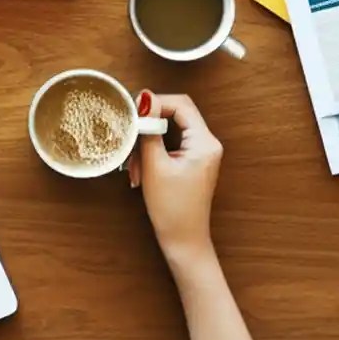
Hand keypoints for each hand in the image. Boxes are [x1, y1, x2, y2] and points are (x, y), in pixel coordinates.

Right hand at [127, 92, 222, 269]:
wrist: (183, 240)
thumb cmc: (171, 208)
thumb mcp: (154, 165)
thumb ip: (149, 130)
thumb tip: (144, 99)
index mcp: (204, 142)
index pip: (181, 105)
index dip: (155, 102)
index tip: (133, 111)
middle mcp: (208, 143)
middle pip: (176, 115)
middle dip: (149, 125)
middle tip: (130, 137)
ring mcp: (202, 153)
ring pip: (170, 131)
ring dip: (148, 143)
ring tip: (135, 166)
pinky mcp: (193, 161)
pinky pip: (171, 145)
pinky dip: (153, 153)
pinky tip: (141, 170)